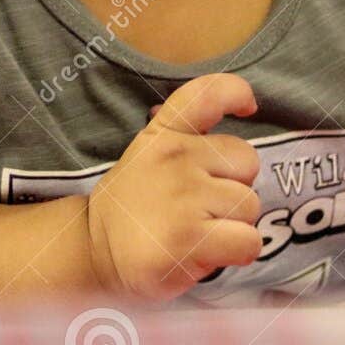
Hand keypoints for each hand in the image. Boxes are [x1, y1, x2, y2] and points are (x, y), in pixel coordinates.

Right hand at [85, 73, 263, 301]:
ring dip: (235, 224)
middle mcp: (175, 157)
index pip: (207, 94)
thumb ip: (184, 137)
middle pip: (247, 162)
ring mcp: (183, 197)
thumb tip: (232, 108)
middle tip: (206, 205)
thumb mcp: (148, 156)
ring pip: (250, 205)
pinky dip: (239, 252)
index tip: (248, 107)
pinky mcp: (190, 237)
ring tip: (201, 231)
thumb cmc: (132, 205)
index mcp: (163, 134)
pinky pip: (249, 241)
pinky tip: (210, 252)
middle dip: (237, 185)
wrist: (94, 252)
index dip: (235, 92)